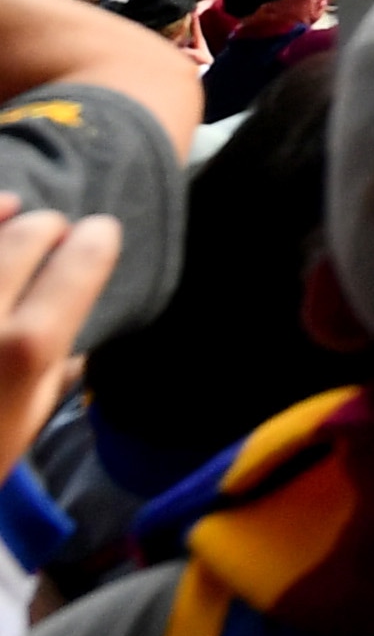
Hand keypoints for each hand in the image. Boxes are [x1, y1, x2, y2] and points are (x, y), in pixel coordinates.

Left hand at [0, 205, 125, 477]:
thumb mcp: (25, 422)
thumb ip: (52, 366)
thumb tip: (75, 322)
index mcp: (22, 352)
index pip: (78, 265)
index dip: (96, 242)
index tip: (102, 235)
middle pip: (25, 239)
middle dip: (48, 227)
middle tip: (54, 233)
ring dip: (3, 217)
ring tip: (14, 212)